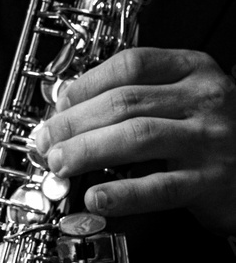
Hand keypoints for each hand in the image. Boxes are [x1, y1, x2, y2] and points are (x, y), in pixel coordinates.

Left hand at [33, 47, 235, 235]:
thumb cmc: (215, 137)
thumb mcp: (187, 101)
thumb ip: (141, 99)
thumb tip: (74, 113)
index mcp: (193, 70)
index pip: (130, 64)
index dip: (86, 84)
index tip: (58, 105)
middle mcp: (202, 99)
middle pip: (125, 102)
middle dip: (75, 123)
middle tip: (47, 143)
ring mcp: (207, 140)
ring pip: (136, 137)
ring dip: (88, 151)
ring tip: (60, 164)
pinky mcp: (209, 182)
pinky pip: (158, 187)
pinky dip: (122, 193)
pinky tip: (96, 197)